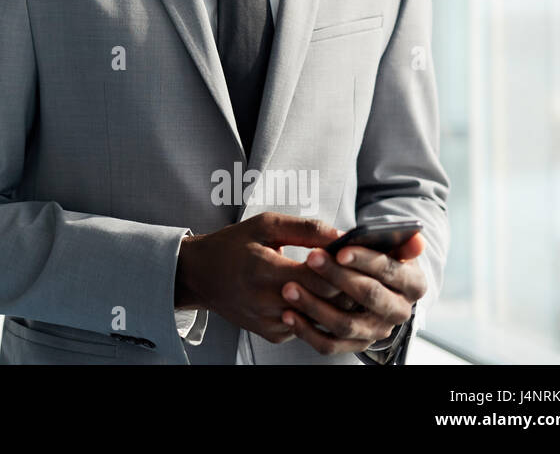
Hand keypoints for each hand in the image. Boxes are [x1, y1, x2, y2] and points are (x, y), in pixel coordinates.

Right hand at [176, 213, 355, 344]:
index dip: (342, 267)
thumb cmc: (232, 245)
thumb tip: (341, 236)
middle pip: (325, 301)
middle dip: (346, 286)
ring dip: (336, 302)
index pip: (320, 278)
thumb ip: (304, 229)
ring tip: (344, 283)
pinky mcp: (272, 334)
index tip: (353, 256)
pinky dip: (317, 312)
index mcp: (264, 270)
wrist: (200, 275)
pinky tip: (320, 296)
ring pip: (320, 318)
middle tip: (358, 271)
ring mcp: (270, 322)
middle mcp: (266, 301)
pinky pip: (307, 326)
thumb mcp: (265, 225)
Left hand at [280, 232, 426, 355]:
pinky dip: (307, 331)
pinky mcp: (355, 344)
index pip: (390, 271)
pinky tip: (288, 315)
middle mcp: (399, 311)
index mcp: (413, 284)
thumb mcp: (389, 245)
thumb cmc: (375, 256)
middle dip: (337, 277)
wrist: (370, 282)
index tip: (339, 251)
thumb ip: (399, 240)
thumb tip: (416, 239)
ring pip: (347, 324)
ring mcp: (377, 330)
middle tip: (311, 259)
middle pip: (369, 296)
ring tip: (289, 289)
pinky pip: (330, 345)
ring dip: (315, 307)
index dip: (365, 261)